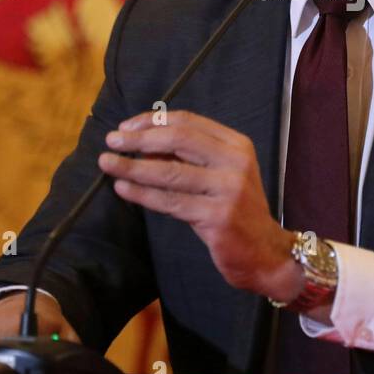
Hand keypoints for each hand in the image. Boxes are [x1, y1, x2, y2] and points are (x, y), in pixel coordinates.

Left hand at [99, 109, 302, 300]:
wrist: (266, 253)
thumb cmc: (238, 211)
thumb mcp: (222, 175)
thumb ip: (191, 157)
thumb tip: (143, 143)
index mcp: (237, 145)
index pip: (189, 121)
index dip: (153, 120)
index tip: (126, 126)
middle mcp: (235, 162)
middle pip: (179, 139)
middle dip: (139, 138)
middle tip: (112, 141)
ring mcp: (228, 189)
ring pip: (170, 171)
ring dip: (133, 166)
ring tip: (107, 163)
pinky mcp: (217, 217)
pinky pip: (170, 202)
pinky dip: (142, 194)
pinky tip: (123, 189)